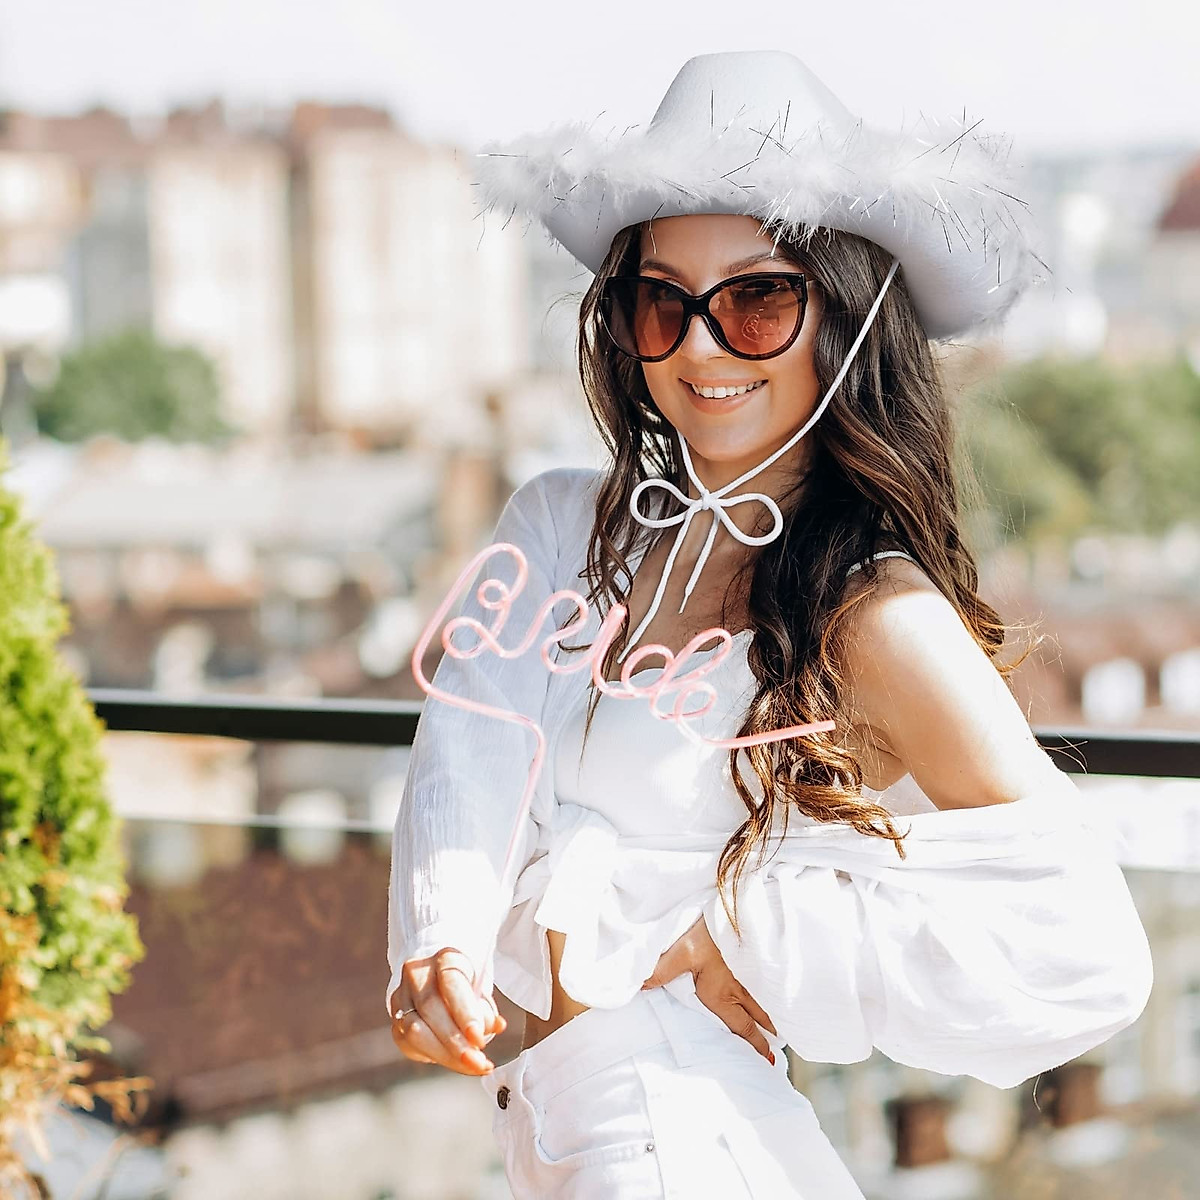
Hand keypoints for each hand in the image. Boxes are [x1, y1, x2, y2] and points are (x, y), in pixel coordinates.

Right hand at [389, 946, 507, 1075]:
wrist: (438, 976)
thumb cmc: (465, 983)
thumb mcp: (482, 988)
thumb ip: (486, 1009)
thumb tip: (496, 1027)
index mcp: (444, 958)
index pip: (451, 983)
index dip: (465, 1013)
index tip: (478, 1039)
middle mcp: (418, 974)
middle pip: (430, 1009)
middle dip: (456, 1043)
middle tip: (478, 1062)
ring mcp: (401, 997)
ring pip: (414, 1031)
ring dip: (444, 1055)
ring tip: (471, 1066)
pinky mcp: (394, 1019)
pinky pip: (407, 1044)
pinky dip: (432, 1056)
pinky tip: (451, 1060)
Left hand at [640, 915, 777, 1063]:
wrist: (737, 909)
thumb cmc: (708, 934)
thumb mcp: (680, 952)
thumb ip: (660, 971)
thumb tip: (639, 987)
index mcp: (723, 996)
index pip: (742, 1028)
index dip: (755, 1046)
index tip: (768, 1062)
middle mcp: (743, 991)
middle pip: (762, 1019)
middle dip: (770, 1035)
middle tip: (777, 1049)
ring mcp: (756, 977)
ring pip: (771, 1004)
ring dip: (776, 1017)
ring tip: (782, 1028)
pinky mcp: (763, 962)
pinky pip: (774, 987)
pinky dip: (780, 998)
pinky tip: (784, 998)